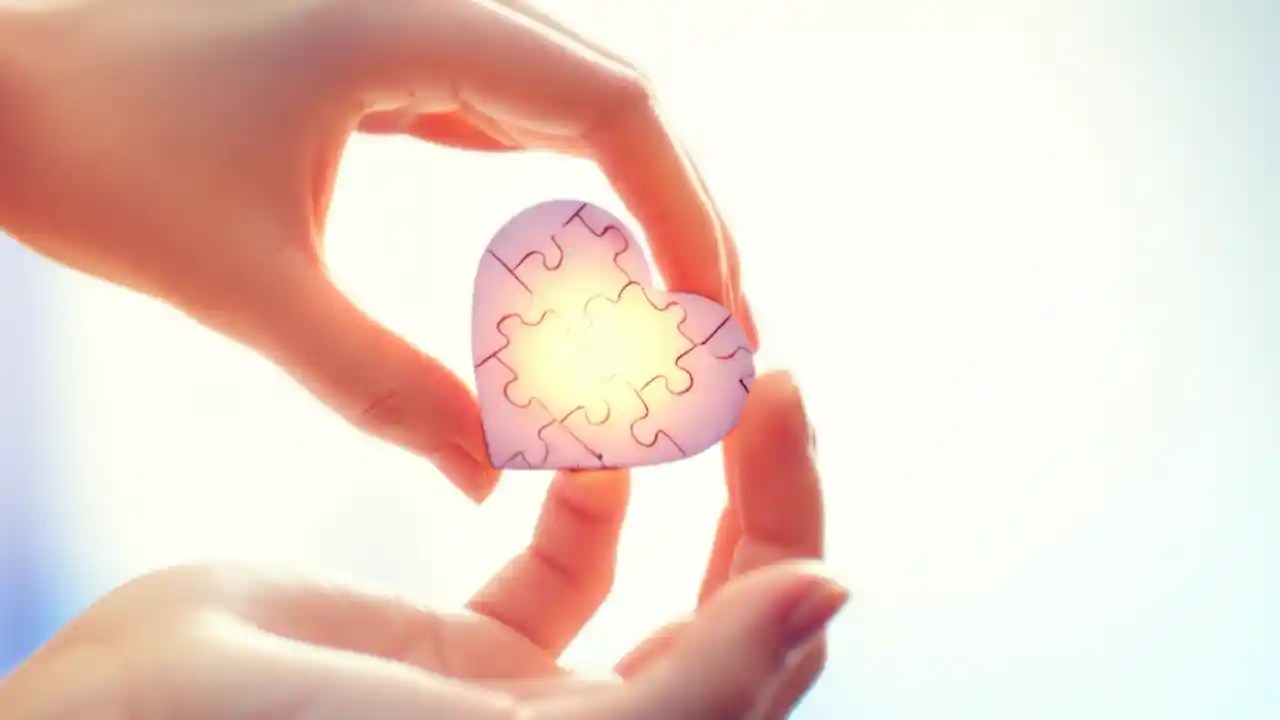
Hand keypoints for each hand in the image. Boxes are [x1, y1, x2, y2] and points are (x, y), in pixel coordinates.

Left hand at [0, 0, 754, 500]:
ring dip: (638, 200)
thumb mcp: (244, 284)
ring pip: (577, 103)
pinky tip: (582, 256)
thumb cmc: (94, 154)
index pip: (614, 110)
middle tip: (715, 337)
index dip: (686, 218)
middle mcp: (433, 3)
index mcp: (410, 20)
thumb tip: (490, 475)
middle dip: (685, 217)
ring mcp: (416, 23)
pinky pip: (517, 112)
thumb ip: (377, 385)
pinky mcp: (392, 57)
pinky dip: (571, 185)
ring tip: (673, 307)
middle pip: (620, 102)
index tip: (712, 325)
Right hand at [0, 374, 837, 718]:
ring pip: (652, 571)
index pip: (768, 642)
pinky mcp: (470, 652)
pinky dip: (579, 492)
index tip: (781, 391)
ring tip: (686, 376)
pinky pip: (559, 566)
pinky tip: (582, 432)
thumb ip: (693, 690)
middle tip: (761, 367)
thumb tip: (831, 593)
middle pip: (729, 603)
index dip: (790, 513)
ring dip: (673, 474)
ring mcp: (537, 697)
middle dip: (756, 482)